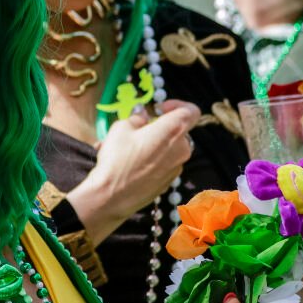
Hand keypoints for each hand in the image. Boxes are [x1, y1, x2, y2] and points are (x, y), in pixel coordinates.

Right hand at [88, 101, 199, 221]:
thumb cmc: (117, 158)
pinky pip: (163, 165)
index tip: (158, 109)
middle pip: (178, 131)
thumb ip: (137, 118)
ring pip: (169, 149)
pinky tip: (129, 166)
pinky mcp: (169, 183)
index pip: (191, 111)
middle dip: (160, 128)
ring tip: (126, 150)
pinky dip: (151, 161)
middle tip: (137, 130)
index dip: (176, 105)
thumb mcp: (121, 127)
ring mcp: (177, 168)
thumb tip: (143, 116)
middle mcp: (182, 149)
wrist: (111, 197)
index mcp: (174, 130)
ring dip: (153, 145)